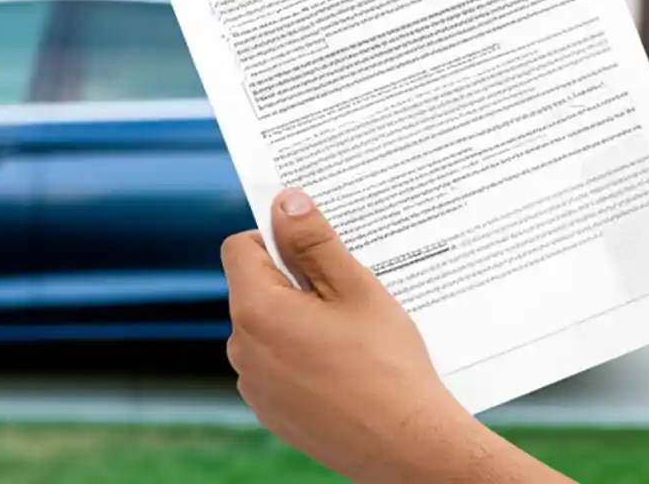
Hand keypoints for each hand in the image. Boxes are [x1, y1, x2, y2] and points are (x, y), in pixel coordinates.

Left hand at [222, 188, 573, 483]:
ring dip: (296, 323)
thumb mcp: (355, 289)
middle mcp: (242, 348)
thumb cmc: (388, 367)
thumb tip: (286, 201)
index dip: (274, 238)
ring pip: (266, 329)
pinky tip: (341, 369)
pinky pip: (275, 367)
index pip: (239, 248)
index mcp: (256, 310)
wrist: (408, 447)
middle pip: (254, 289)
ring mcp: (253, 384)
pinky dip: (299, 360)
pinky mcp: (270, 411)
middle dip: (291, 283)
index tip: (312, 246)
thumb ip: (314, 241)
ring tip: (348, 337)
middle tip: (343, 295)